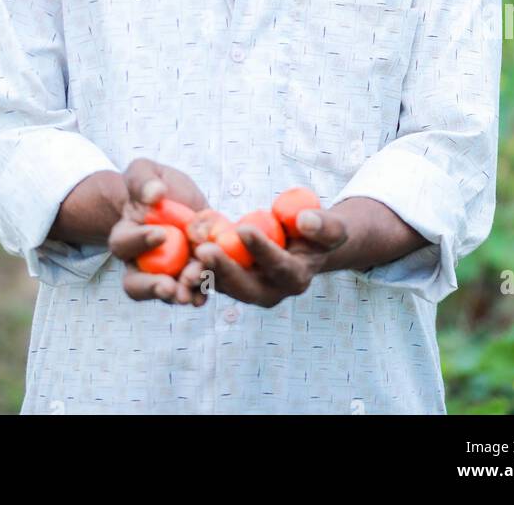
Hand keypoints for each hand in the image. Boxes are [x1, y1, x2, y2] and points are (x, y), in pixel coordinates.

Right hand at [108, 159, 209, 307]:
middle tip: (169, 287)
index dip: (140, 241)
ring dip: (181, 293)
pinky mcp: (190, 273)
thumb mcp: (144, 171)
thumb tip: (154, 194)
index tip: (160, 233)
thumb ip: (144, 181)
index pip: (124, 244)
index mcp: (125, 235)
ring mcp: (166, 272)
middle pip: (136, 284)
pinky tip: (209, 289)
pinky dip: (202, 290)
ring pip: (167, 292)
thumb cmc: (155, 184)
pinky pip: (193, 289)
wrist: (176, 197)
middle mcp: (141, 262)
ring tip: (195, 291)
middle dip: (153, 288)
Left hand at [195, 206, 347, 307]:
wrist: (303, 244)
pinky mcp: (230, 283)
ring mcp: (248, 290)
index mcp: (296, 279)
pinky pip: (210, 277)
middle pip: (245, 287)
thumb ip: (323, 225)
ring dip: (203, 272)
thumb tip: (305, 220)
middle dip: (224, 270)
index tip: (244, 228)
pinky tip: (183, 246)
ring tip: (187, 252)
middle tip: (205, 249)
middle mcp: (270, 292)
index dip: (262, 250)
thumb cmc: (317, 232)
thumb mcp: (330, 227)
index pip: (278, 267)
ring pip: (223, 286)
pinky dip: (196, 266)